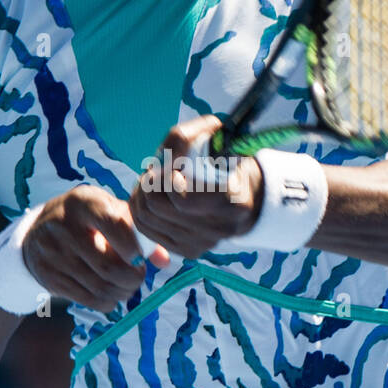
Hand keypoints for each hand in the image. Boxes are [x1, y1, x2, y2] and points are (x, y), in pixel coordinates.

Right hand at [22, 186, 168, 313]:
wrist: (38, 231)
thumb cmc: (87, 220)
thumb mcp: (108, 211)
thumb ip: (137, 230)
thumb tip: (163, 260)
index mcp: (83, 203)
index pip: (112, 224)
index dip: (131, 246)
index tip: (139, 257)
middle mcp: (64, 226)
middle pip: (108, 265)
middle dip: (132, 277)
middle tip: (138, 276)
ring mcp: (53, 253)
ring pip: (100, 286)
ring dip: (122, 293)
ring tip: (127, 286)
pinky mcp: (48, 276)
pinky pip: (87, 299)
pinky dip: (107, 302)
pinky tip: (111, 296)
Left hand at [129, 116, 264, 260]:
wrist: (247, 194)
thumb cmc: (227, 160)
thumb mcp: (213, 136)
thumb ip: (182, 139)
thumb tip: (157, 161)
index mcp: (233, 201)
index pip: (182, 200)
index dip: (167, 180)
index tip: (173, 167)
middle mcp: (219, 228)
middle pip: (156, 208)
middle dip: (148, 184)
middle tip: (155, 172)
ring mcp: (204, 244)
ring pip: (146, 220)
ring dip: (141, 196)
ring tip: (152, 182)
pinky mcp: (189, 251)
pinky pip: (147, 232)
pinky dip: (142, 211)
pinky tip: (153, 198)